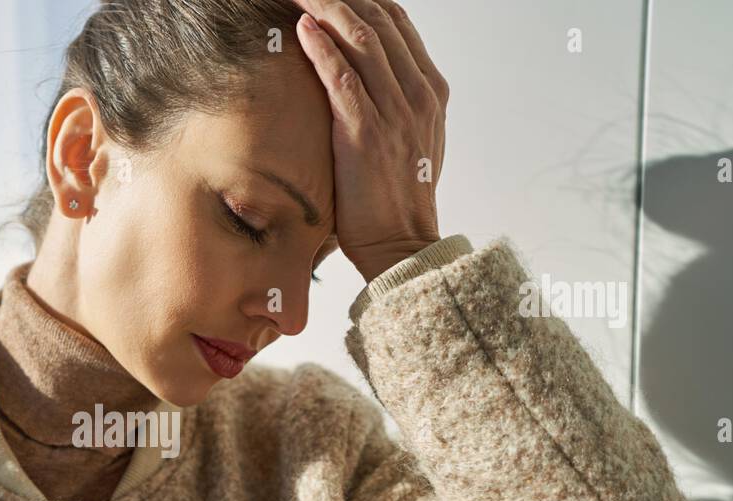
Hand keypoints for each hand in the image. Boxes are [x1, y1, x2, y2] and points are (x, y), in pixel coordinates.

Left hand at [292, 0, 448, 282]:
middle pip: (378, 20)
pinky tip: (301, 30)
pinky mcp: (367, 135)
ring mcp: (395, 112)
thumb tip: (375, 83)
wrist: (403, 246)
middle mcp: (418, 93)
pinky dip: (321, 50)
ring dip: (325, 9)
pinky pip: (343, 80)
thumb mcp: (412, 142)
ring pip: (361, 40)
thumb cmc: (397, 200)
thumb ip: (399, 106)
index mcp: (430, 91)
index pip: (397, 23)